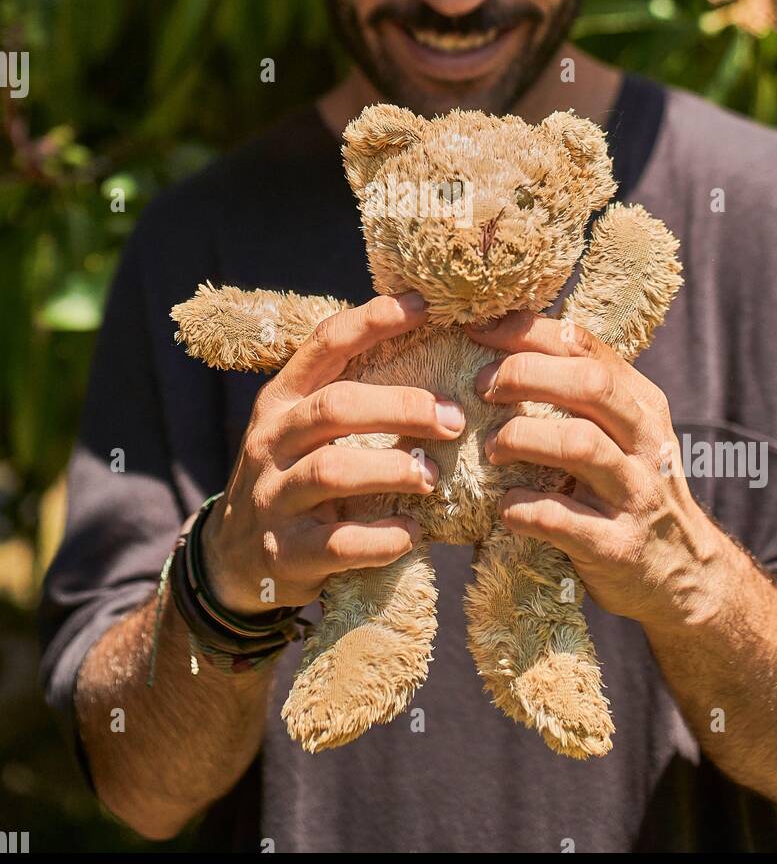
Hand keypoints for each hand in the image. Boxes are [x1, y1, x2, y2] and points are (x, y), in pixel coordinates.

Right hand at [201, 293, 464, 615]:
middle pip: (335, 408)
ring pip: (332, 471)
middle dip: (401, 406)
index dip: (372, 321)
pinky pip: (338, 543)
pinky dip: (382, 538)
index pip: (324, 345)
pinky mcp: (285, 552)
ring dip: (392, 469)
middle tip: (453, 418)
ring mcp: (273, 498)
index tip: (423, 305)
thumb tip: (436, 354)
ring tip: (430, 476)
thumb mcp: (304, 428)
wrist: (236, 557)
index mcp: (282, 400)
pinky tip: (411, 532)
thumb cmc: (295, 476)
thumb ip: (351, 395)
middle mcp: (271, 441)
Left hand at [466, 312, 722, 631]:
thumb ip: (582, 395)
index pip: (585, 345)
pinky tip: (506, 507)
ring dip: (521, 438)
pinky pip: (559, 518)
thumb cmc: (630, 489)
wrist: (685, 574)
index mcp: (641, 403)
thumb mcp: (624, 433)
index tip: (478, 329)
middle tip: (481, 388)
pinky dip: (522, 507)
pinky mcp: (616, 546)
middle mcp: (645, 441)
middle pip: (589, 384)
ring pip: (579, 444)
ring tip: (493, 449)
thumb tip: (502, 349)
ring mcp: (635, 494)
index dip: (526, 331)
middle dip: (524, 375)